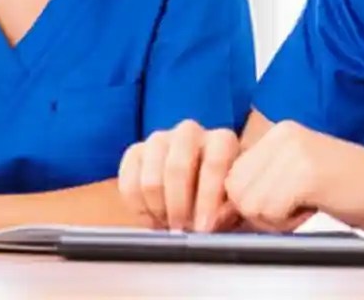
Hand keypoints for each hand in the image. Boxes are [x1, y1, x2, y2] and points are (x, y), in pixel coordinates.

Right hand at [117, 120, 242, 231]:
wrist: (200, 201)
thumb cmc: (223, 204)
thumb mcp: (235, 208)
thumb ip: (228, 212)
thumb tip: (209, 222)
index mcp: (222, 140)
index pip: (214, 163)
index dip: (208, 199)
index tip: (204, 228)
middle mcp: (189, 133)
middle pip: (177, 167)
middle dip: (178, 206)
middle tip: (182, 230)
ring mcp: (159, 140)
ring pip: (151, 179)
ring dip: (160, 210)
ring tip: (170, 227)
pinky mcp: (135, 153)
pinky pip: (129, 185)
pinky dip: (140, 209)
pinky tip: (154, 220)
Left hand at [225, 120, 363, 231]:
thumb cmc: (353, 188)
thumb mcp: (299, 174)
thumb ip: (263, 182)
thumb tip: (223, 209)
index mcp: (279, 132)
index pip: (233, 173)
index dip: (250, 200)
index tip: (277, 206)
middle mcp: (282, 135)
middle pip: (234, 188)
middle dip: (259, 210)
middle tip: (294, 208)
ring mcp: (293, 151)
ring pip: (248, 201)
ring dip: (273, 217)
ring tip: (306, 205)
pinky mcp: (304, 173)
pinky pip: (269, 211)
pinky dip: (288, 222)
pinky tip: (314, 207)